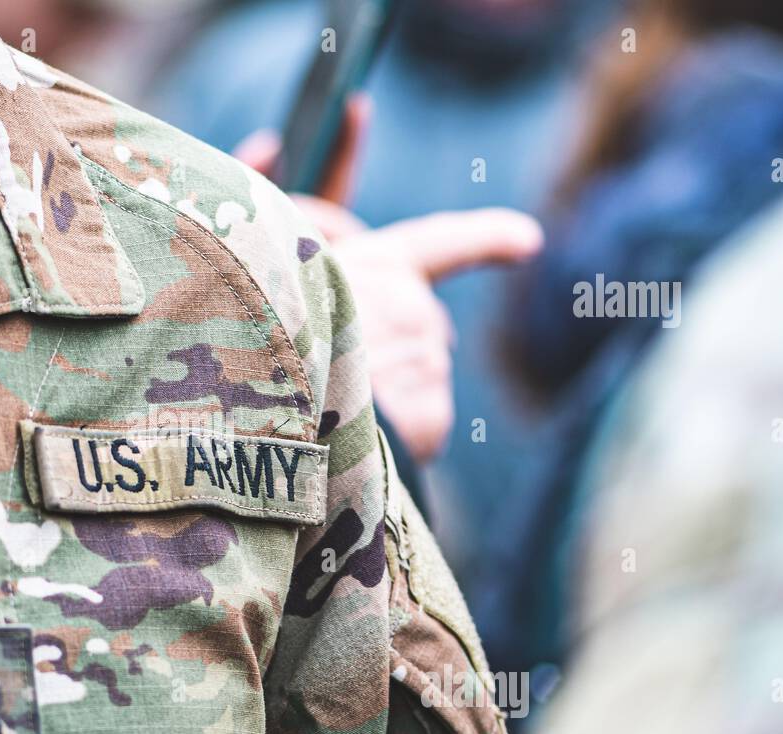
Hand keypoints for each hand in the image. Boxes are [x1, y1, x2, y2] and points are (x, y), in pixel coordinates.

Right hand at [234, 99, 542, 462]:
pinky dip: (386, 442)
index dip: (485, 239)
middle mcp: (413, 306)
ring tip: (320, 412)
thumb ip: (318, 281)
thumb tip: (349, 317)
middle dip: (385, 353)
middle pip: (413, 335)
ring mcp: (427, 362)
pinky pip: (412, 432)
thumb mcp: (273, 288)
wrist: (265, 408)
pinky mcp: (431, 418)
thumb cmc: (255, 340)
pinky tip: (344, 444)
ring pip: (411, 384)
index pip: (440, 244)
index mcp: (375, 265)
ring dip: (378, 399)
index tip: (527, 240)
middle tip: (328, 377)